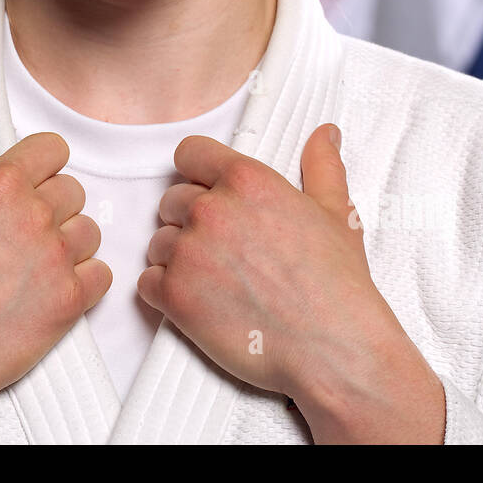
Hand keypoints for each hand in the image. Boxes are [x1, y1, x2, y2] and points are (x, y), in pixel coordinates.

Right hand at [0, 132, 110, 442]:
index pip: (52, 149)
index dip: (45, 165)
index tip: (36, 181)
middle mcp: (33, 213)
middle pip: (73, 191)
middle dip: (54, 208)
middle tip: (26, 233)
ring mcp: (54, 257)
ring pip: (90, 232)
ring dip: (71, 244)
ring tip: (38, 265)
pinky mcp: (68, 300)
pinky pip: (102, 275)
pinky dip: (86, 281)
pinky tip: (55, 290)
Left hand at [137, 123, 444, 443]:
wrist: (333, 347)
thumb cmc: (336, 285)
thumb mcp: (336, 212)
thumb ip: (322, 165)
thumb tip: (325, 136)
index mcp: (246, 180)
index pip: (189, 154)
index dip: (196, 174)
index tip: (204, 191)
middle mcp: (211, 209)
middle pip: (171, 200)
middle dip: (189, 222)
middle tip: (222, 249)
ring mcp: (189, 252)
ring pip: (157, 242)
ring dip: (176, 258)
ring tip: (215, 280)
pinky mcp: (174, 295)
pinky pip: (146, 282)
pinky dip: (164, 292)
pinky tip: (199, 301)